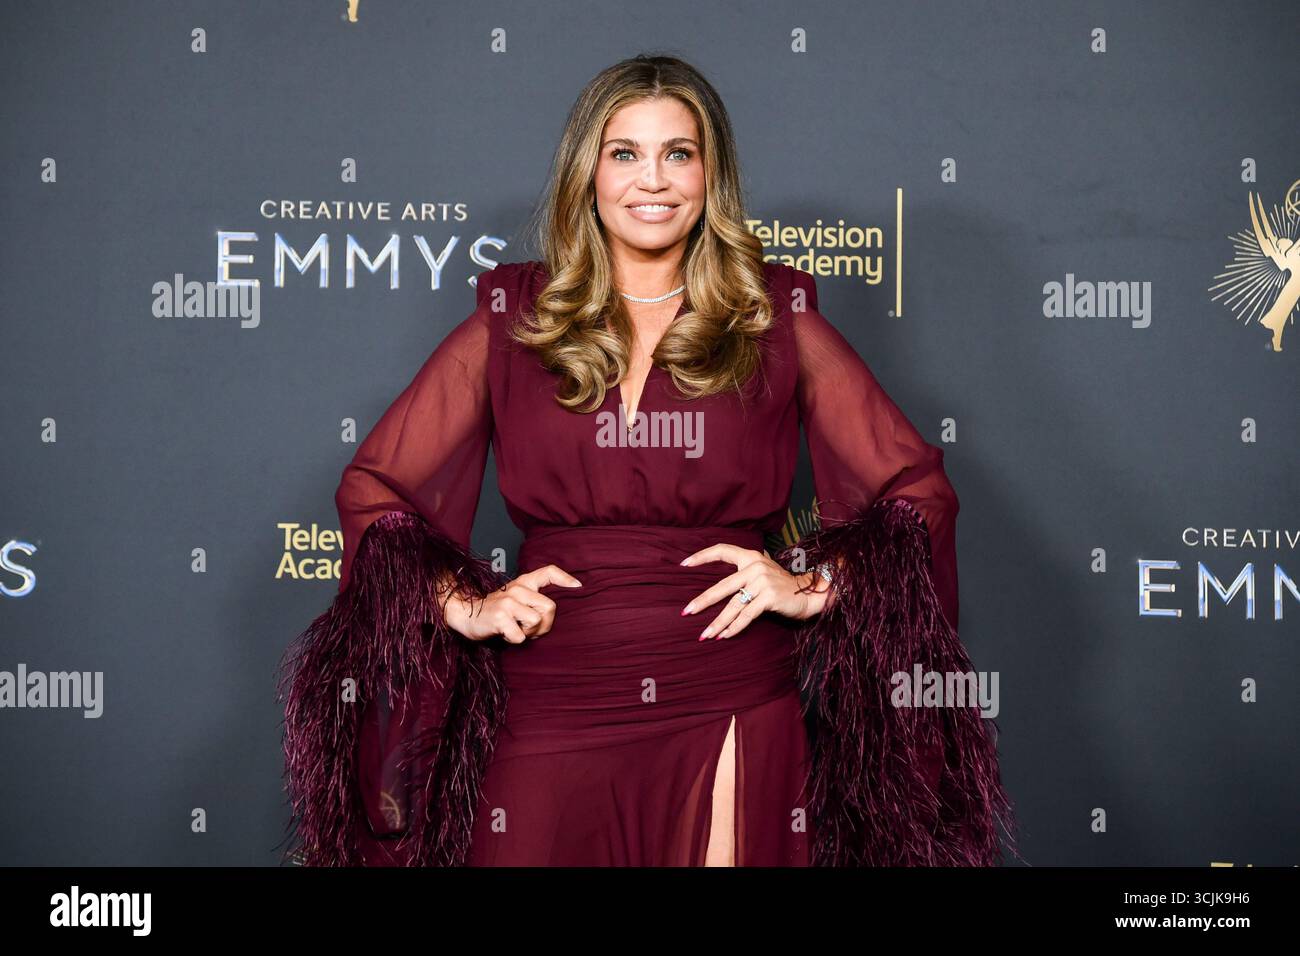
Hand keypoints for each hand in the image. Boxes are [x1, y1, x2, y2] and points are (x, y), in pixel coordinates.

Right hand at [443, 564, 581, 644]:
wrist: (465, 614)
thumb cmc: (497, 612)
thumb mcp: (516, 599)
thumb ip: (533, 600)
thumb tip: (553, 613)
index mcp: (523, 583)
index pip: (548, 572)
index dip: (565, 579)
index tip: (578, 587)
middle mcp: (517, 589)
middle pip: (550, 608)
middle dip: (545, 625)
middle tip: (530, 630)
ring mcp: (508, 602)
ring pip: (536, 622)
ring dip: (529, 634)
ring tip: (516, 630)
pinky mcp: (499, 617)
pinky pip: (520, 636)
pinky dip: (515, 640)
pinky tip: (505, 634)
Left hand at [679, 543, 831, 640]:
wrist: (809, 594)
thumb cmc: (782, 586)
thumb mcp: (763, 572)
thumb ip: (744, 573)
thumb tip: (719, 582)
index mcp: (751, 557)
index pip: (722, 550)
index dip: (702, 556)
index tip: (683, 564)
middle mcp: (755, 566)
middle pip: (721, 586)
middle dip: (702, 601)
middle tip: (686, 611)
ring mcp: (762, 582)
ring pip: (733, 605)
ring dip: (717, 623)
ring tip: (705, 635)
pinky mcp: (769, 597)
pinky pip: (746, 615)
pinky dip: (734, 627)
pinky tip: (724, 636)